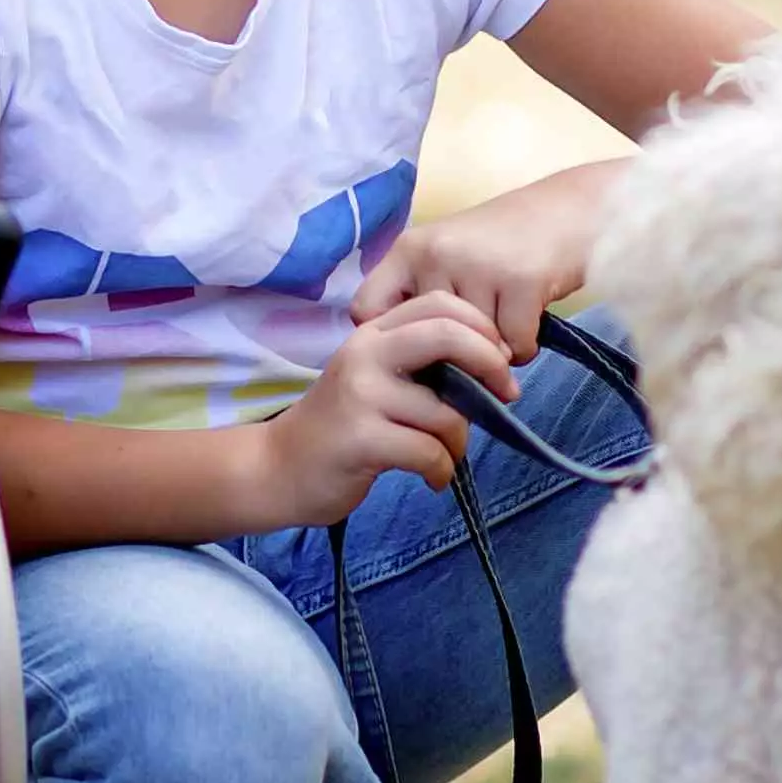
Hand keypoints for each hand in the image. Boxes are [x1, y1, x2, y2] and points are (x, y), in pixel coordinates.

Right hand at [248, 293, 514, 525]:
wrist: (276, 469)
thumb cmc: (337, 427)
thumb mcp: (371, 380)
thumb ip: (416, 364)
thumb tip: (488, 366)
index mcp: (371, 335)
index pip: (438, 304)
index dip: (482, 328)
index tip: (500, 361)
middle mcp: (364, 355)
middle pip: (448, 335)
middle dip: (490, 364)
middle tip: (505, 394)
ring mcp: (361, 396)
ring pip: (446, 412)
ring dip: (459, 443)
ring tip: (444, 458)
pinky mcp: (361, 439)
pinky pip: (429, 453)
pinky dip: (440, 471)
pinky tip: (431, 479)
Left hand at [353, 175, 601, 360]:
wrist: (573, 208)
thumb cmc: (508, 241)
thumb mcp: (450, 255)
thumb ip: (424, 295)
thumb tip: (412, 367)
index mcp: (410, 249)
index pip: (366, 310)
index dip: (388, 337)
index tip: (415, 346)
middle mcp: (436, 254)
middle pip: (429, 340)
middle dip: (457, 351)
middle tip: (484, 333)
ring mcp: (477, 265)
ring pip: (473, 348)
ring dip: (496, 350)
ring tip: (512, 315)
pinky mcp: (520, 281)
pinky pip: (512, 348)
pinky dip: (526, 346)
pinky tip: (532, 317)